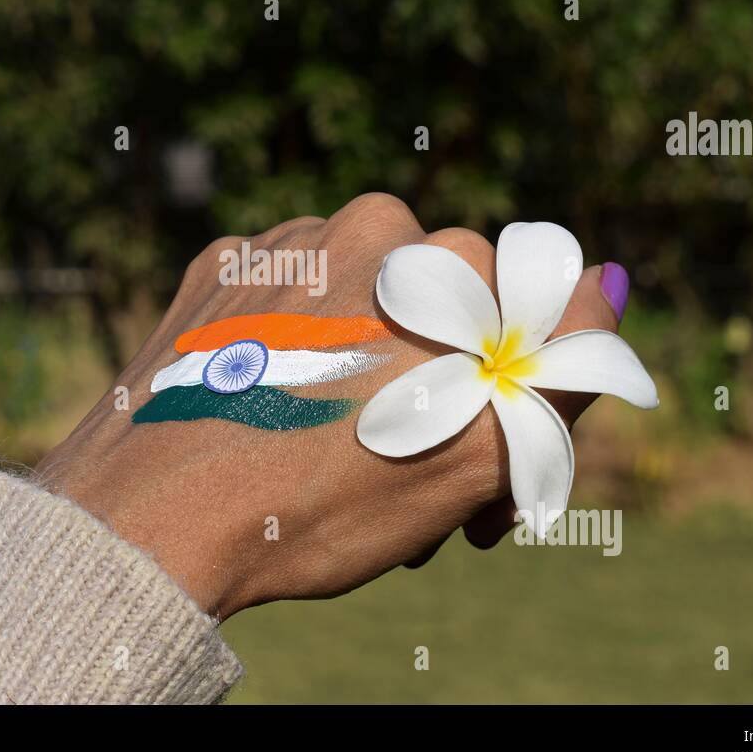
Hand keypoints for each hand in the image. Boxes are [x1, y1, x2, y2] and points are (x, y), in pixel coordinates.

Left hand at [38, 194, 625, 617]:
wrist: (144, 522)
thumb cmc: (313, 499)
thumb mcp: (472, 458)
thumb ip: (558, 369)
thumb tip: (609, 285)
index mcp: (439, 261)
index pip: (528, 321)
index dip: (522, 409)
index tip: (491, 486)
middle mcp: (366, 229)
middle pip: (446, 317)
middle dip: (450, 400)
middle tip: (419, 496)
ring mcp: (283, 246)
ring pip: (367, 310)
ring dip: (374, 379)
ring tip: (338, 469)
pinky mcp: (218, 271)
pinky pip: (290, 308)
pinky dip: (300, 358)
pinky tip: (276, 426)